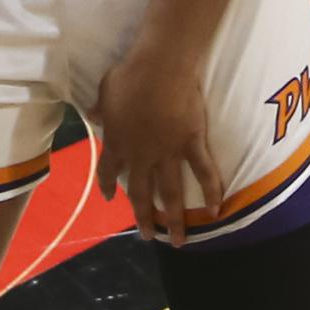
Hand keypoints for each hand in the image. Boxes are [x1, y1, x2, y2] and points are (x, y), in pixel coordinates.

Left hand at [88, 45, 223, 247]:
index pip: (109, 171)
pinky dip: (211, 191)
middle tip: (147, 236)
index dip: (108, 185)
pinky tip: (216, 211)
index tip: (109, 198)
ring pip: (172, 193)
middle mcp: (142, 155)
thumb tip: (93, 114)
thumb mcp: (105, 91)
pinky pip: (203, 172)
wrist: (159, 69)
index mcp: (118, 143)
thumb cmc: (129, 75)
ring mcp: (168, 152)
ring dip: (175, 220)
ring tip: (178, 241)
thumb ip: (101, 107)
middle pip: (141, 193)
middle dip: (143, 217)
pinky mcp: (192, 143)